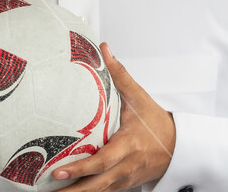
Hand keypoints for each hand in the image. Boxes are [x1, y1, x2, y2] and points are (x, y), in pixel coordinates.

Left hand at [55, 43, 175, 190]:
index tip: (59, 170)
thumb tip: (104, 50)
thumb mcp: (140, 97)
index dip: (80, 169)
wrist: (180, 147)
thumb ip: (119, 74)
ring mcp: (125, 179)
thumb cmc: (158, 123)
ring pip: (98, 191)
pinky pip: (103, 191)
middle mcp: (126, 166)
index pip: (102, 162)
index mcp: (128, 146)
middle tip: (47, 190)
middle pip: (96, 185)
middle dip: (72, 191)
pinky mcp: (124, 184)